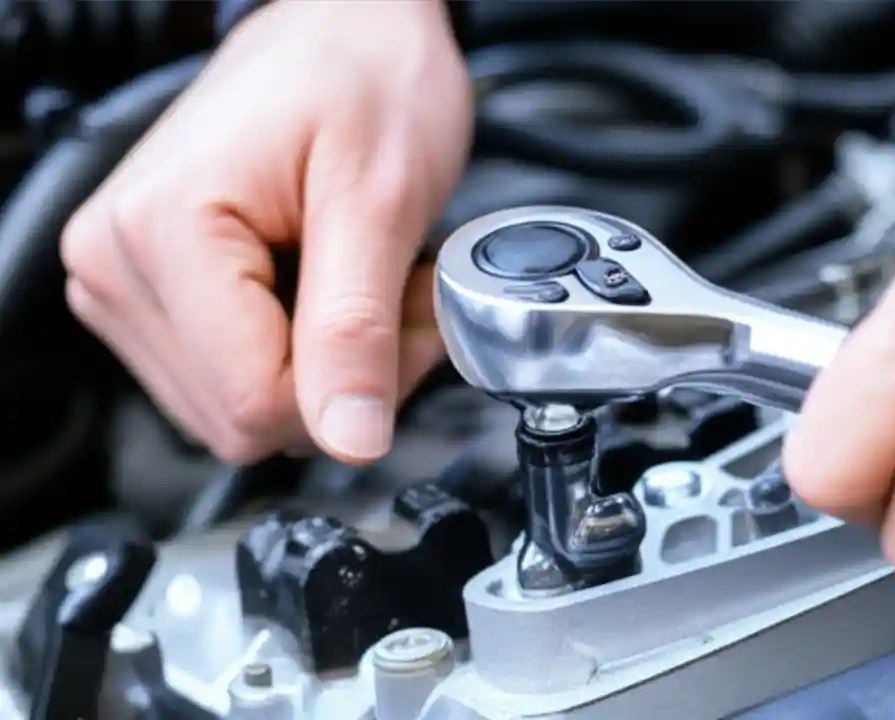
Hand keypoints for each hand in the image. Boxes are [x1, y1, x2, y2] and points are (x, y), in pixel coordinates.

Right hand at [60, 0, 470, 463]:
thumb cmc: (363, 78)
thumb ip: (356, 327)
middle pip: (243, 418)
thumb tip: (349, 440)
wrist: (344, 27)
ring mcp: (124, 279)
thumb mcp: (380, 199)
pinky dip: (297, 351)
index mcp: (160, 234)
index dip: (357, 386)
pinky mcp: (151, 291)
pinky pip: (230, 377)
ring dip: (324, 366)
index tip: (410, 316)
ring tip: (358, 278)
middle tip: (394, 292)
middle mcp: (117, 262)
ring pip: (239, 409)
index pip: (255, 405)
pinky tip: (323, 287)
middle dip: (344, 377)